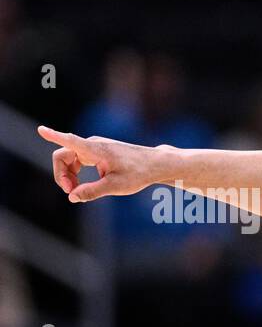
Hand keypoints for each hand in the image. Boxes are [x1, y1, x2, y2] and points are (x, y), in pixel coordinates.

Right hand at [37, 125, 159, 202]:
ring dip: (68, 176)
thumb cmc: (138, 173)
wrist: (155, 165)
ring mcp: (94, 148)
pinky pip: (78, 161)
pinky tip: (83, 186)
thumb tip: (71, 197)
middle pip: (63, 156)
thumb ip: (92, 191)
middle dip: (61, 174)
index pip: (70, 141)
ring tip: (77, 192)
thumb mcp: (115, 186)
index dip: (54, 136)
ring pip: (70, 160)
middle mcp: (92, 145)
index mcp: (95, 149)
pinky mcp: (98, 153)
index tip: (41, 129)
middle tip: (70, 192)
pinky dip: (76, 174)